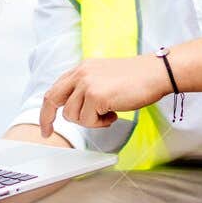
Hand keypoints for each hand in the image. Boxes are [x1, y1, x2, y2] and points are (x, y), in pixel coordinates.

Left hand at [39, 54, 170, 136]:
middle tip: (47, 133)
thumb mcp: (104, 77)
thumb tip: (75, 108)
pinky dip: (100, 123)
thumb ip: (87, 87)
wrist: (155, 73)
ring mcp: (87, 84)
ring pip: (72, 115)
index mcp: (82, 68)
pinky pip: (87, 121)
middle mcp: (80, 73)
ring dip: (89, 121)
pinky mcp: (95, 96)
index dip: (48, 108)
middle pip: (52, 99)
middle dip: (47, 119)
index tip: (46, 123)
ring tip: (108, 114)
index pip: (56, 88)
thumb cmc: (137, 78)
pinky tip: (114, 114)